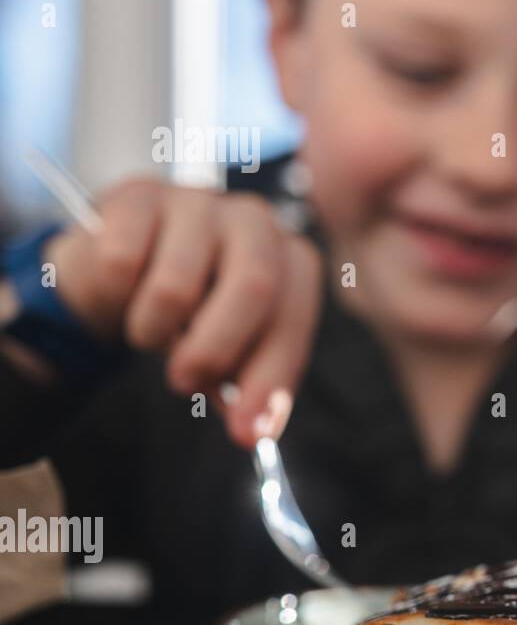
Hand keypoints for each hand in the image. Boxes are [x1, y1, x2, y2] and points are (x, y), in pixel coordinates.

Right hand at [43, 177, 321, 447]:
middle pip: (255, 286)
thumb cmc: (188, 315)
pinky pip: (121, 262)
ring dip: (152, 330)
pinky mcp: (139, 194)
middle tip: (185, 381)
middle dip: (217, 349)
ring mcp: (199, 200)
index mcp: (291, 261)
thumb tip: (255, 430)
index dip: (271, 378)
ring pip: (176, 285)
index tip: (246, 430)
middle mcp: (257, 222)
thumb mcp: (224, 351)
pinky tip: (122, 287)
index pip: (294, 318)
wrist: (117, 268)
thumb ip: (245, 387)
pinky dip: (114, 294)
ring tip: (151, 329)